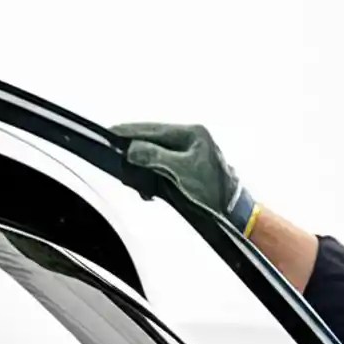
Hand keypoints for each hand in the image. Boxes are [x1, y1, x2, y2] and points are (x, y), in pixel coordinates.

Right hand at [110, 123, 259, 234]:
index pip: (152, 129)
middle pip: (152, 138)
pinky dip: (152, 175)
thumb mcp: (180, 174)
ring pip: (156, 152)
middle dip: (133, 150)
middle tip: (117, 159)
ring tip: (134, 182)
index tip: (110, 133)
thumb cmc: (213, 194)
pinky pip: (163, 164)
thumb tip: (131, 149)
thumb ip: (155, 158)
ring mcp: (191, 152)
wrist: (233, 214)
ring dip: (143, 166)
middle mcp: (192, 138)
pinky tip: (148, 189)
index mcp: (192, 133)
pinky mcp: (189, 167)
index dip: (129, 132)